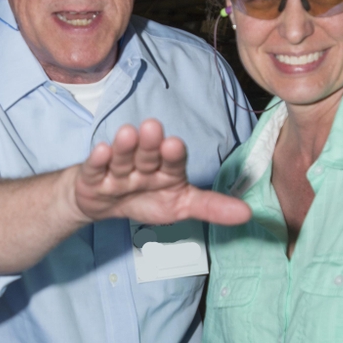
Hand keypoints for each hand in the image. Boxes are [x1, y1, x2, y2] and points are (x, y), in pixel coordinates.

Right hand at [73, 119, 250, 226]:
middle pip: (147, 156)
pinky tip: (101, 150)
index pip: (173, 163)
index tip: (176, 144)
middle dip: (150, 144)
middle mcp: (143, 167)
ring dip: (125, 148)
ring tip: (127, 134)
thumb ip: (212, 208)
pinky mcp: (94, 178)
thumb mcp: (180, 206)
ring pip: (122, 159)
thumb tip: (248, 214)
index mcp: (166, 172)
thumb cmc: (144, 198)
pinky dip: (98, 161)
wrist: (103, 203)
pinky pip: (96, 169)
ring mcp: (118, 172)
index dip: (174, 155)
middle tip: (153, 128)